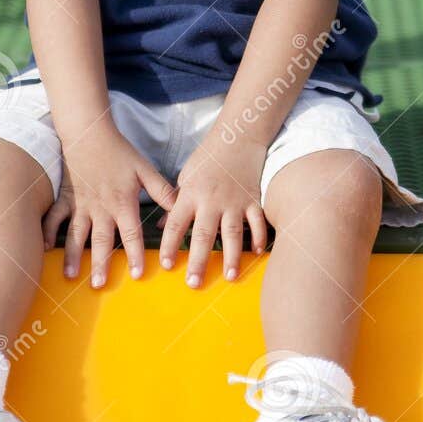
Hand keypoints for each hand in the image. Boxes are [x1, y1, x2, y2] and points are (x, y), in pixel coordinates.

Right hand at [43, 121, 176, 287]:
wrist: (89, 132)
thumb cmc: (119, 151)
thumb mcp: (144, 169)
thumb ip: (162, 191)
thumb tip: (180, 208)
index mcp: (122, 202)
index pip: (131, 233)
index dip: (135, 254)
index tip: (136, 275)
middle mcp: (101, 207)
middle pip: (101, 240)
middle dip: (100, 264)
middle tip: (99, 285)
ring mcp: (80, 204)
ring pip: (76, 234)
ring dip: (73, 256)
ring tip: (71, 276)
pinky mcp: (65, 198)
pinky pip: (54, 218)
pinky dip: (47, 233)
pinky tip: (44, 250)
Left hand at [158, 130, 269, 286]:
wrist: (238, 138)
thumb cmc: (208, 158)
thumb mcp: (185, 176)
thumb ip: (176, 201)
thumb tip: (164, 224)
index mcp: (191, 194)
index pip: (177, 223)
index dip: (170, 245)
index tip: (167, 265)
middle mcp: (212, 200)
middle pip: (204, 235)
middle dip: (199, 261)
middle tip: (194, 283)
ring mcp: (235, 201)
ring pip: (232, 233)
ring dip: (231, 257)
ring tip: (229, 277)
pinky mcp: (253, 200)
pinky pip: (257, 222)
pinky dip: (258, 238)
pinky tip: (256, 254)